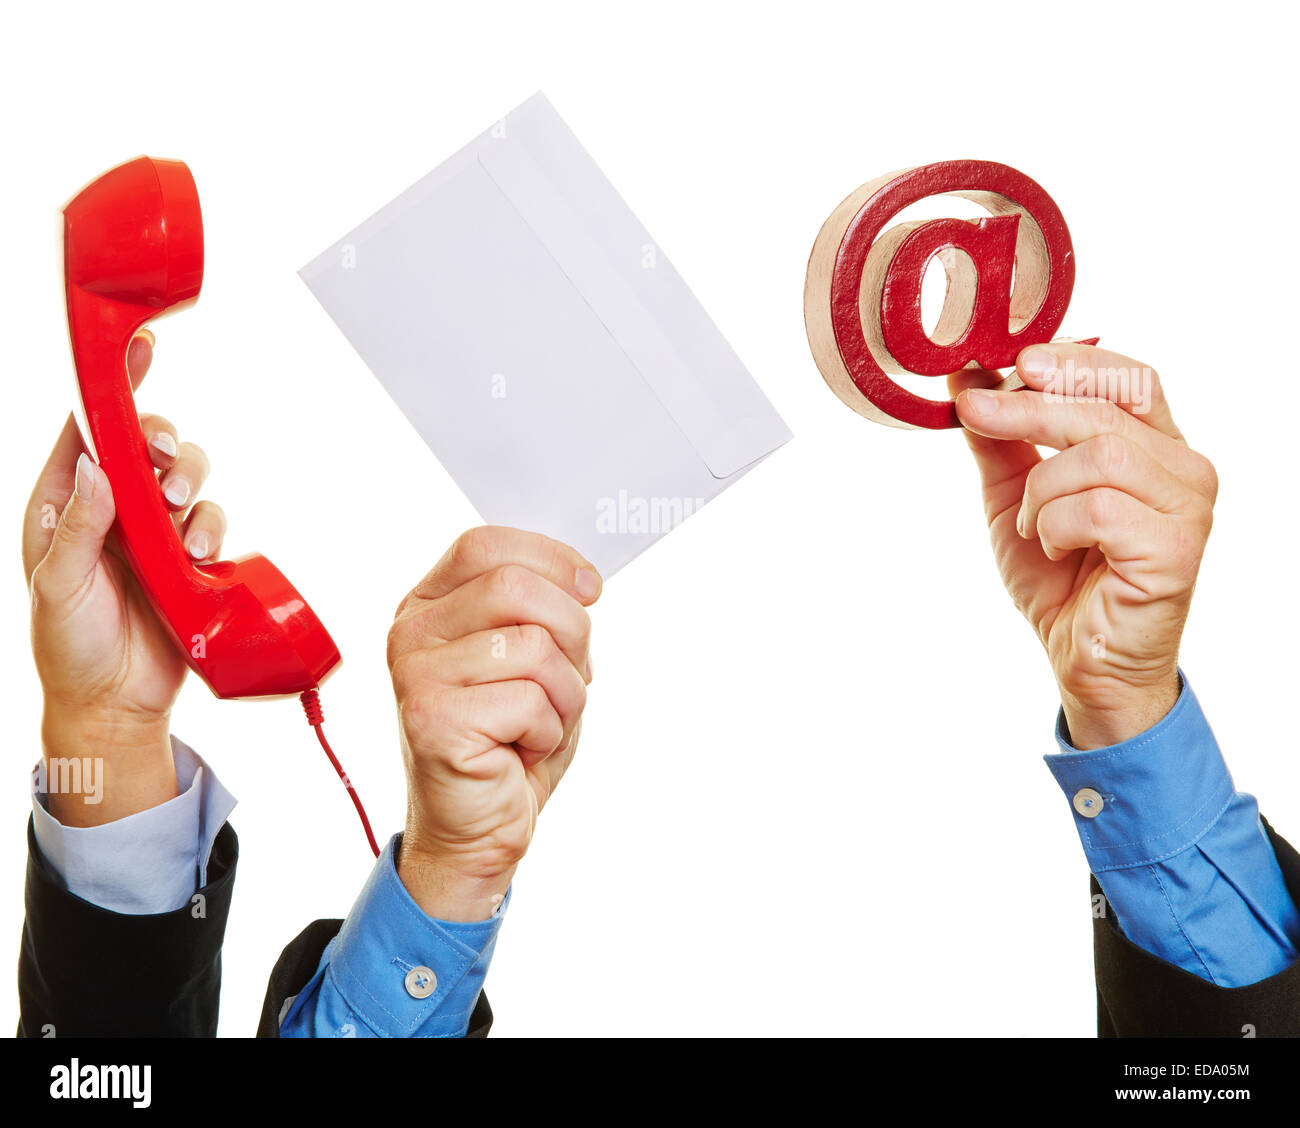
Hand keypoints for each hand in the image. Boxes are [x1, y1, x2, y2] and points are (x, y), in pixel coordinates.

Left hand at [24, 333, 228, 824]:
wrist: (114, 704)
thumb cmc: (68, 646)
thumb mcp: (58, 583)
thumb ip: (80, 523)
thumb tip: (96, 464)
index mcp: (66, 504)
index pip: (87, 432)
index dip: (112, 391)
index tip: (137, 353)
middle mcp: (112, 509)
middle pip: (146, 446)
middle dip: (164, 446)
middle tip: (166, 474)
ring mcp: (154, 533)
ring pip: (187, 479)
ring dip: (192, 490)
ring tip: (186, 533)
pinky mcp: (191, 560)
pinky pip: (213, 523)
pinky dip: (214, 531)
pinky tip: (201, 557)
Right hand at [387, 527, 600, 920]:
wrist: (479, 828)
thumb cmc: (508, 740)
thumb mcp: (531, 658)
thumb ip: (540, 609)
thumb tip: (584, 579)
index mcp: (429, 606)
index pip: (486, 545)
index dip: (549, 559)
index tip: (589, 589)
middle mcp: (411, 634)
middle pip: (514, 586)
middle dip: (570, 631)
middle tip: (569, 677)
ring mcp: (415, 675)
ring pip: (533, 646)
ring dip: (564, 694)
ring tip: (538, 723)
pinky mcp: (433, 719)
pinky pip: (529, 701)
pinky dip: (547, 732)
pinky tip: (518, 751)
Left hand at [952, 342, 1217, 749]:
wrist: (1080, 658)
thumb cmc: (1058, 575)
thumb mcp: (1014, 496)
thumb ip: (998, 439)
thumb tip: (964, 379)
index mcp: (1155, 445)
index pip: (1129, 377)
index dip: (1072, 362)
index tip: (1014, 359)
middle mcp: (1184, 469)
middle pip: (1107, 408)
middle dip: (1028, 405)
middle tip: (972, 409)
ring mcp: (1187, 509)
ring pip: (1101, 455)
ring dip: (1042, 487)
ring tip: (1033, 525)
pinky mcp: (1176, 550)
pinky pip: (1100, 509)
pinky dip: (1056, 524)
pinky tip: (1054, 547)